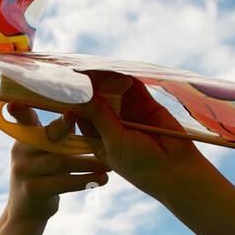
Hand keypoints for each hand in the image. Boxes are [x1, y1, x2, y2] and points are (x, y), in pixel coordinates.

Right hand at [4, 103, 110, 222]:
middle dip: (67, 129)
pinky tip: (102, 180)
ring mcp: (24, 171)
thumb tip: (83, 113)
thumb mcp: (40, 152)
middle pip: (48, 137)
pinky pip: (64, 183)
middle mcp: (21, 151)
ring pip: (61, 162)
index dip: (24, 109)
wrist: (26, 211)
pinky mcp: (33, 190)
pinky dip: (85, 181)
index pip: (25, 118)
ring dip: (88, 163)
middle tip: (93, 125)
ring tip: (108, 164)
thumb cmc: (42, 174)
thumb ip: (52, 135)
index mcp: (24, 137)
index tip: (28, 100)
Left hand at [76, 72, 234, 234]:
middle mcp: (110, 123)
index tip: (59, 86)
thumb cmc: (138, 163)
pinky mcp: (144, 103)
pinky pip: (131, 86)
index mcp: (96, 138)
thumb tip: (81, 94)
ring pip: (111, 90)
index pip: (79, 115)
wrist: (175, 168)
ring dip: (103, 79)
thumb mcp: (113, 140)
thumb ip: (99, 116)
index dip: (71, 101)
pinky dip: (123, 76)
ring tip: (90, 66)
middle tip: (71, 69)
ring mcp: (127, 112)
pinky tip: (112, 68)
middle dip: (85, 86)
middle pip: (94, 99)